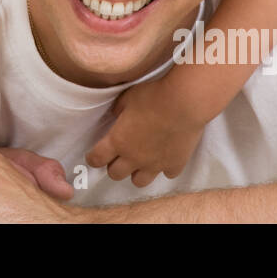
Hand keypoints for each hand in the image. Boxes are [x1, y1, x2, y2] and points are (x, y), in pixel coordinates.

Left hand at [85, 77, 204, 186]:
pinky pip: (167, 174)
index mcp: (118, 141)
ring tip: (140, 162)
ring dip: (136, 173)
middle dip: (113, 166)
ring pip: (139, 182)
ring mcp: (155, 164)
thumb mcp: (127, 98)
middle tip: (118, 156)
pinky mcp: (174, 165)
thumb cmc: (152, 96)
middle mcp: (134, 158)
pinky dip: (164, 168)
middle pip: (115, 174)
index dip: (93, 158)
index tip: (93, 156)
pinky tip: (166, 156)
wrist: (184, 103)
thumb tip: (117, 116)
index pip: (97, 159)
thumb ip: (119, 110)